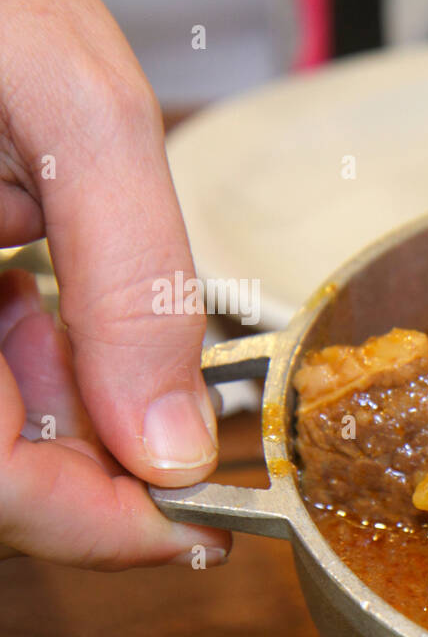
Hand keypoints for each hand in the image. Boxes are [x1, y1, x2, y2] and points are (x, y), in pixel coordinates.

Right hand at [0, 0, 228, 567]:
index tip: (197, 530)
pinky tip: (26, 281)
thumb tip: (172, 443)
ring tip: (70, 292)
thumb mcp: (76, 105)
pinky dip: (21, 350)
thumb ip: (133, 281)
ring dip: (58, 397)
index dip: (99, 530)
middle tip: (166, 403)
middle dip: (90, 455)